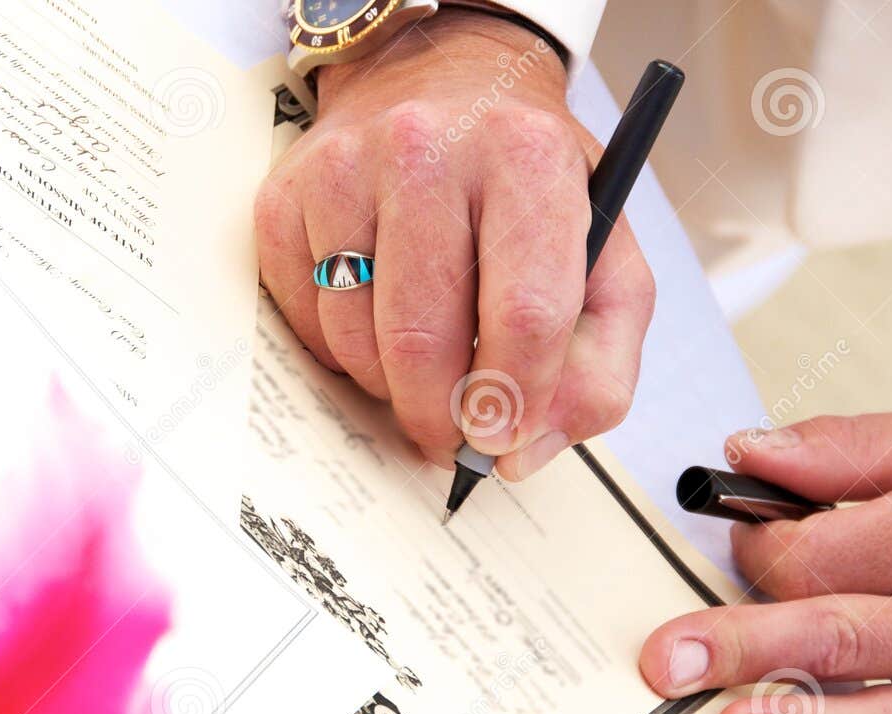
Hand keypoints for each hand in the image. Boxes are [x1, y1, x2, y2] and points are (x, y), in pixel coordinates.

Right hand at [254, 9, 654, 478]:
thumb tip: (526, 451)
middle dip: (441, 416)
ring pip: (356, 341)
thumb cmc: (527, 185)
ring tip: (423, 366)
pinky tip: (377, 322)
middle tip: (455, 435)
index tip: (506, 441)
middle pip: (424, 340)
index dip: (515, 399)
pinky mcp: (285, 197)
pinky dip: (342, 353)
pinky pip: (307, 323)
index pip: (525, 311)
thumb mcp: (605, 258)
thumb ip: (600, 366)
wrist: (441, 82)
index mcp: (527, 157)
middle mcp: (427, 149)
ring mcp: (344, 170)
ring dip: (391, 387)